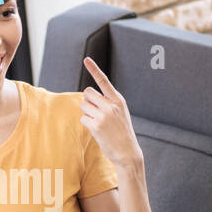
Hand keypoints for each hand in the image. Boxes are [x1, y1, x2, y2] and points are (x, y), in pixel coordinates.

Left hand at [80, 57, 143, 171]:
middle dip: (88, 101)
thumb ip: (108, 102)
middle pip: (87, 93)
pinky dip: (87, 124)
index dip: (94, 69)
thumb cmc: (122, 132)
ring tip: (98, 123)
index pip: (104, 81)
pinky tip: (97, 130)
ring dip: (87, 113)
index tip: (86, 59)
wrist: (128, 152)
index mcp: (118, 100)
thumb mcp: (120, 113)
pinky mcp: (96, 126)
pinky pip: (83, 119)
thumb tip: (88, 96)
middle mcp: (111, 105)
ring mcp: (104, 115)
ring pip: (83, 106)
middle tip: (95, 112)